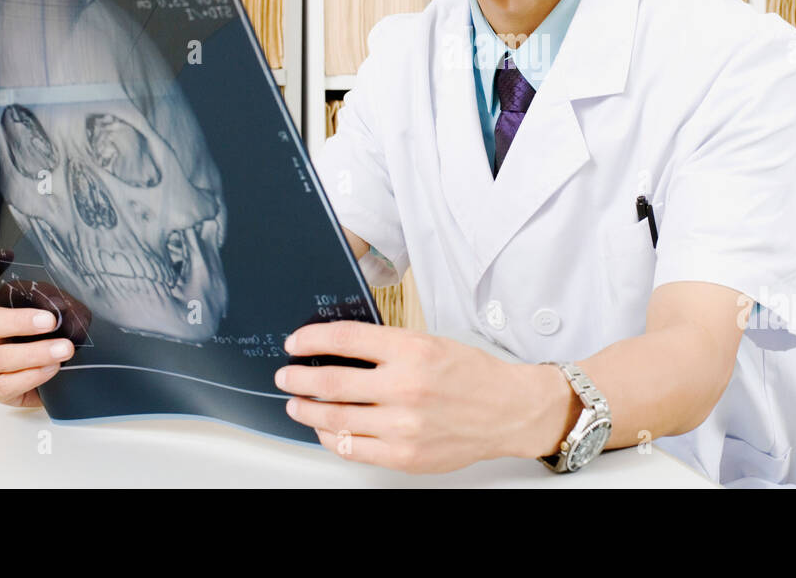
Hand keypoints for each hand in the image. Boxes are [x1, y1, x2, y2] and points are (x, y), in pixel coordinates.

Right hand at [0, 255, 72, 407]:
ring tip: (63, 350)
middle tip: (50, 321)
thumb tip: (69, 302)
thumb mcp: (45, 316)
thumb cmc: (41, 338)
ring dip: (35, 353)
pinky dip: (31, 376)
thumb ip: (48, 304)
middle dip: (19, 322)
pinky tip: (50, 369)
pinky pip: (6, 385)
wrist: (40, 379)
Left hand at [275, 322, 563, 473]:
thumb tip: (340, 350)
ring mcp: (403, 425)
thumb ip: (388, 347)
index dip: (311, 340)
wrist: (508, 410)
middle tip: (286, 376)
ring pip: (336, 418)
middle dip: (298, 378)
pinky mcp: (405, 455)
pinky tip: (327, 429)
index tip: (296, 344)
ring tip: (297, 404)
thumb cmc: (472, 375)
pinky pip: (352, 448)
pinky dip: (332, 437)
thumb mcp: (431, 343)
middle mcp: (405, 387)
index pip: (345, 339)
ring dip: (307, 410)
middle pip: (331, 382)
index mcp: (412, 350)